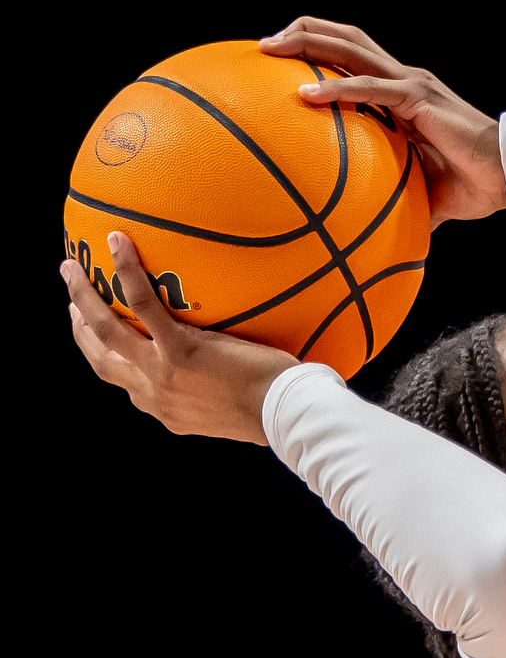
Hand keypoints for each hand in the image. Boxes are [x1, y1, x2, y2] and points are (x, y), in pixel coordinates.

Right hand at [63, 234, 293, 442]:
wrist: (284, 416)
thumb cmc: (275, 409)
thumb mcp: (233, 410)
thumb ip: (214, 387)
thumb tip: (227, 363)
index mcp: (165, 409)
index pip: (123, 381)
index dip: (101, 355)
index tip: (91, 333)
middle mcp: (155, 395)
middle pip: (101, 358)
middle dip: (80, 328)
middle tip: (70, 300)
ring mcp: (163, 373)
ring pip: (107, 330)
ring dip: (82, 297)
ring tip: (69, 267)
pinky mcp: (180, 352)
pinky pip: (143, 305)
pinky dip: (126, 271)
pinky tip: (115, 241)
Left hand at [259, 19, 505, 228]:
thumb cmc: (473, 185)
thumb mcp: (422, 192)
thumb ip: (394, 199)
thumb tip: (369, 232)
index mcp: (404, 94)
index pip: (355, 59)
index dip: (320, 52)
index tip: (283, 62)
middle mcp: (405, 79)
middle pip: (346, 39)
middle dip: (303, 32)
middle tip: (264, 43)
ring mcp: (411, 84)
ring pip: (351, 48)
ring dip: (309, 43)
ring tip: (270, 46)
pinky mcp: (418, 99)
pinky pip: (369, 89)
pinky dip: (335, 88)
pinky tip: (304, 93)